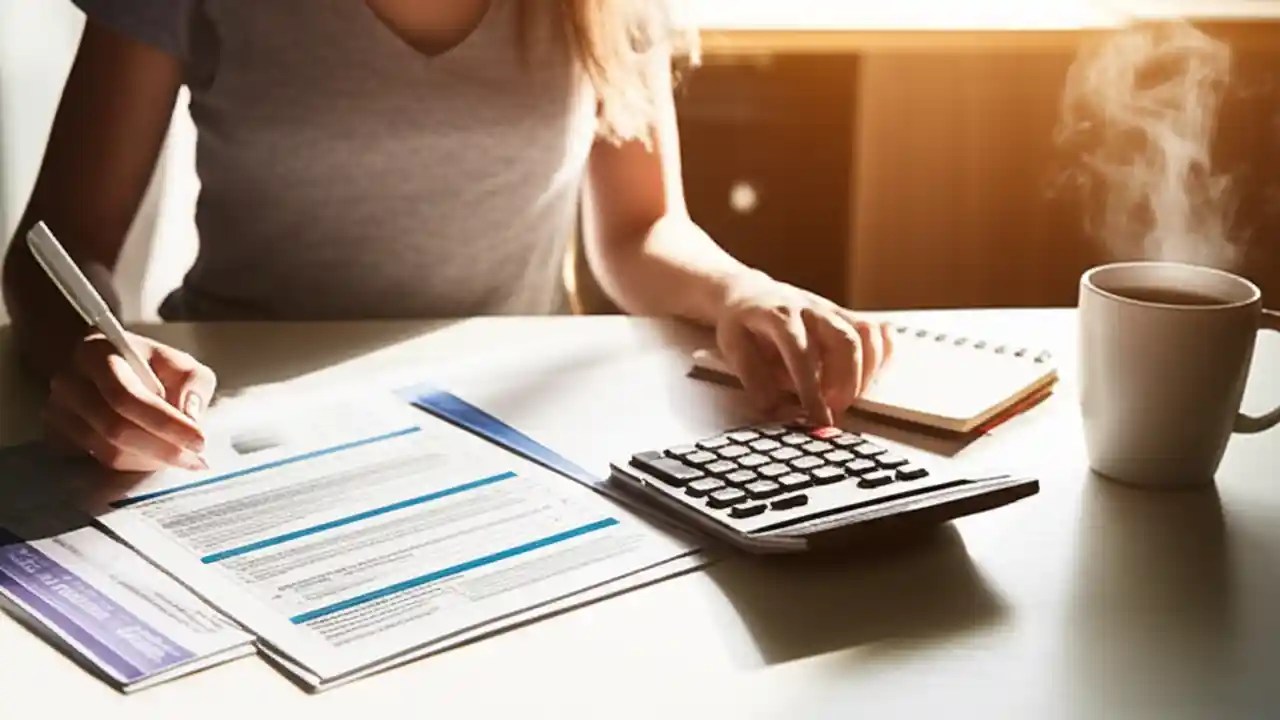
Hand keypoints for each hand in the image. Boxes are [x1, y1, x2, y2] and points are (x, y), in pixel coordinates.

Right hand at [43, 332, 215, 471]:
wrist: (103, 367)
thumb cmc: (146, 364)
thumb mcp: (178, 362)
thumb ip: (192, 383)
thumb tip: (190, 418)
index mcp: (96, 354)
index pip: (127, 396)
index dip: (165, 423)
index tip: (199, 440)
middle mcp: (69, 383)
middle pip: (115, 429)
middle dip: (163, 449)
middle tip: (196, 460)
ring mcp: (59, 412)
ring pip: (108, 452)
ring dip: (151, 460)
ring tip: (182, 458)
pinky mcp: (60, 437)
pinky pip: (101, 462)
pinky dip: (136, 464)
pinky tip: (157, 457)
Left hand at [715, 272, 893, 426]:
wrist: (749, 292)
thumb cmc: (741, 324)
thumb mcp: (733, 349)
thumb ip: (755, 380)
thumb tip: (775, 410)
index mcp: (779, 316)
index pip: (801, 352)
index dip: (811, 388)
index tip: (817, 417)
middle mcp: (811, 309)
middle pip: (845, 341)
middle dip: (846, 382)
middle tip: (834, 410)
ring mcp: (832, 310)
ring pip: (866, 334)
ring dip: (865, 372)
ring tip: (847, 398)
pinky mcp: (846, 316)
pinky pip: (876, 330)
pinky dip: (882, 354)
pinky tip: (870, 377)